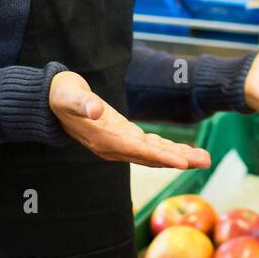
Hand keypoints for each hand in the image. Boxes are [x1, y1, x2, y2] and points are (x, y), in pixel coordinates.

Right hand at [50, 70, 210, 168]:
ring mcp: (119, 144)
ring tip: (204, 157)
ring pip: (154, 154)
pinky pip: (150, 146)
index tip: (183, 162)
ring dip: (179, 156)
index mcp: (104, 138)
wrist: (52, 101)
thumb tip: (95, 110)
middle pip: (152, 157)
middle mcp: (114, 147)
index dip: (161, 156)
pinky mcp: (123, 136)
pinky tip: (185, 151)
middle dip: (179, 159)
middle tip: (206, 160)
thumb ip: (81, 103)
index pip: (137, 150)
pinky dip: (168, 148)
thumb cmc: (61, 95)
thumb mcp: (69, 95)